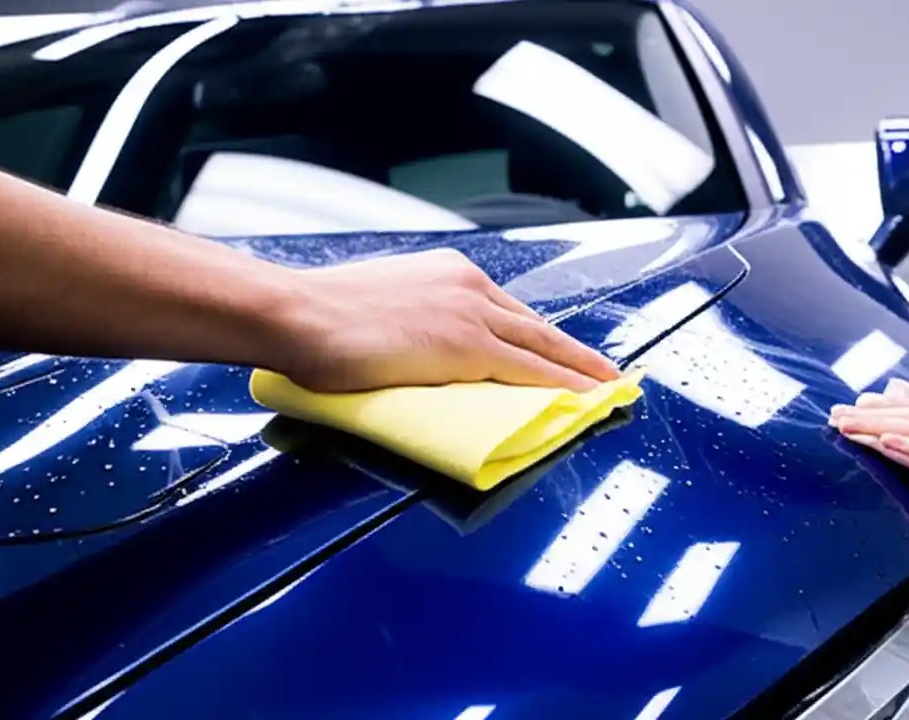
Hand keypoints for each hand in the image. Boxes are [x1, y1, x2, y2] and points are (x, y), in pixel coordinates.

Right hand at [269, 249, 619, 392]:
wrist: (298, 313)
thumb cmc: (318, 318)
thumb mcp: (379, 308)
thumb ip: (414, 324)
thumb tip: (419, 349)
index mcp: (446, 274)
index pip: (508, 310)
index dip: (538, 335)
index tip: (560, 350)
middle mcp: (467, 285)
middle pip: (536, 325)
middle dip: (574, 352)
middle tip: (606, 370)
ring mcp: (472, 313)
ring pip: (544, 347)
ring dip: (581, 371)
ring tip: (610, 388)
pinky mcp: (469, 345)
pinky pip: (531, 370)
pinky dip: (565, 385)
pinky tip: (586, 398)